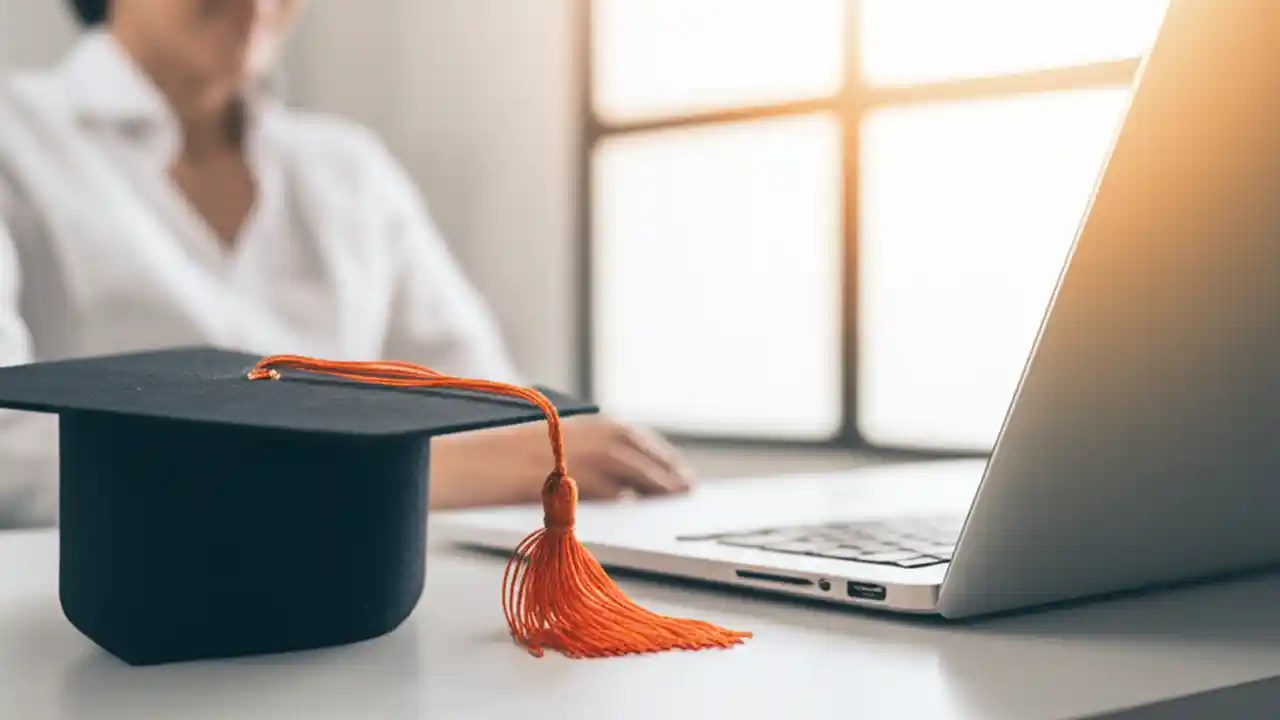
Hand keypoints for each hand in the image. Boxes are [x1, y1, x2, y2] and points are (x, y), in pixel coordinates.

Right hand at [428, 416, 692, 508]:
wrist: (468, 460)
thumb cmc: (495, 451)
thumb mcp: (544, 438)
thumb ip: (576, 448)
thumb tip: (609, 473)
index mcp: (580, 419)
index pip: (631, 435)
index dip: (656, 451)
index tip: (674, 465)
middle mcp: (586, 432)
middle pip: (639, 451)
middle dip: (666, 469)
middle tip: (685, 485)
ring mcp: (581, 457)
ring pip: (633, 471)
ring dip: (658, 484)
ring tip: (675, 496)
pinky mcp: (573, 483)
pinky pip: (610, 492)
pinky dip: (627, 499)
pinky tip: (638, 507)